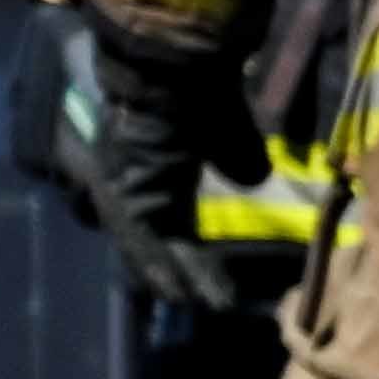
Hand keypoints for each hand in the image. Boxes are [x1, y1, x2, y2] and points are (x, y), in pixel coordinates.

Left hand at [79, 28, 244, 311]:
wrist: (166, 73)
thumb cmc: (199, 91)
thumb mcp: (228, 129)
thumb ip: (237, 153)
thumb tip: (254, 176)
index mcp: (154, 159)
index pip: (168, 208)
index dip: (184, 240)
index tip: (203, 264)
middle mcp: (133, 177)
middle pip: (154, 233)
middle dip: (177, 265)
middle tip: (200, 297)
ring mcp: (124, 187)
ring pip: (147, 244)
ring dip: (172, 277)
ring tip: (197, 305)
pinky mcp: (125, 197)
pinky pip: (144, 244)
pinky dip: (162, 271)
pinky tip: (181, 295)